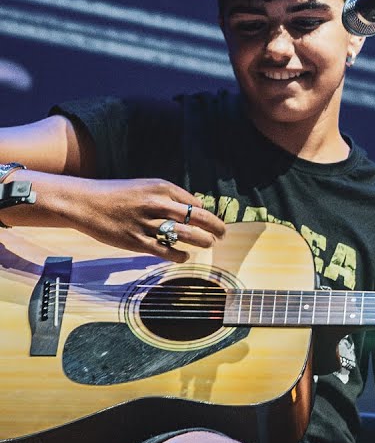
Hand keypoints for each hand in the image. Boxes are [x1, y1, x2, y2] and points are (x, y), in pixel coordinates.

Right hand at [54, 177, 225, 261]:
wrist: (83, 202)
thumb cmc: (116, 194)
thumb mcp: (144, 186)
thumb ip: (168, 196)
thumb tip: (194, 208)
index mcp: (161, 188)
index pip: (195, 204)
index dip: (205, 214)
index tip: (208, 221)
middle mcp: (157, 204)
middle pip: (198, 218)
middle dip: (216, 228)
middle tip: (223, 234)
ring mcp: (147, 223)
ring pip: (186, 235)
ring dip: (203, 241)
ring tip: (207, 244)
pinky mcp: (137, 241)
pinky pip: (167, 251)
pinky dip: (180, 255)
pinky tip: (183, 256)